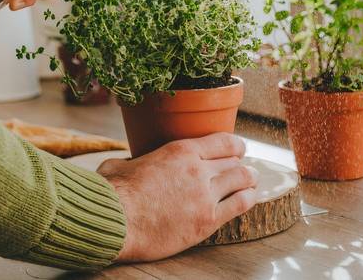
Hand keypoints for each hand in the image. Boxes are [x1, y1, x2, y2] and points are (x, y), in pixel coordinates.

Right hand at [97, 133, 258, 261]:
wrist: (115, 221)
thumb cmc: (112, 193)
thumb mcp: (120, 165)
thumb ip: (132, 162)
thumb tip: (127, 165)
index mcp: (180, 151)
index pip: (223, 141)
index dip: (235, 145)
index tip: (238, 149)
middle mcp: (198, 169)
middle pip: (234, 161)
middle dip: (239, 164)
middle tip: (240, 171)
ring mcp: (205, 195)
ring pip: (243, 180)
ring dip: (249, 180)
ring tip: (250, 183)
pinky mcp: (207, 220)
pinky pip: (240, 205)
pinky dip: (248, 199)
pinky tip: (249, 199)